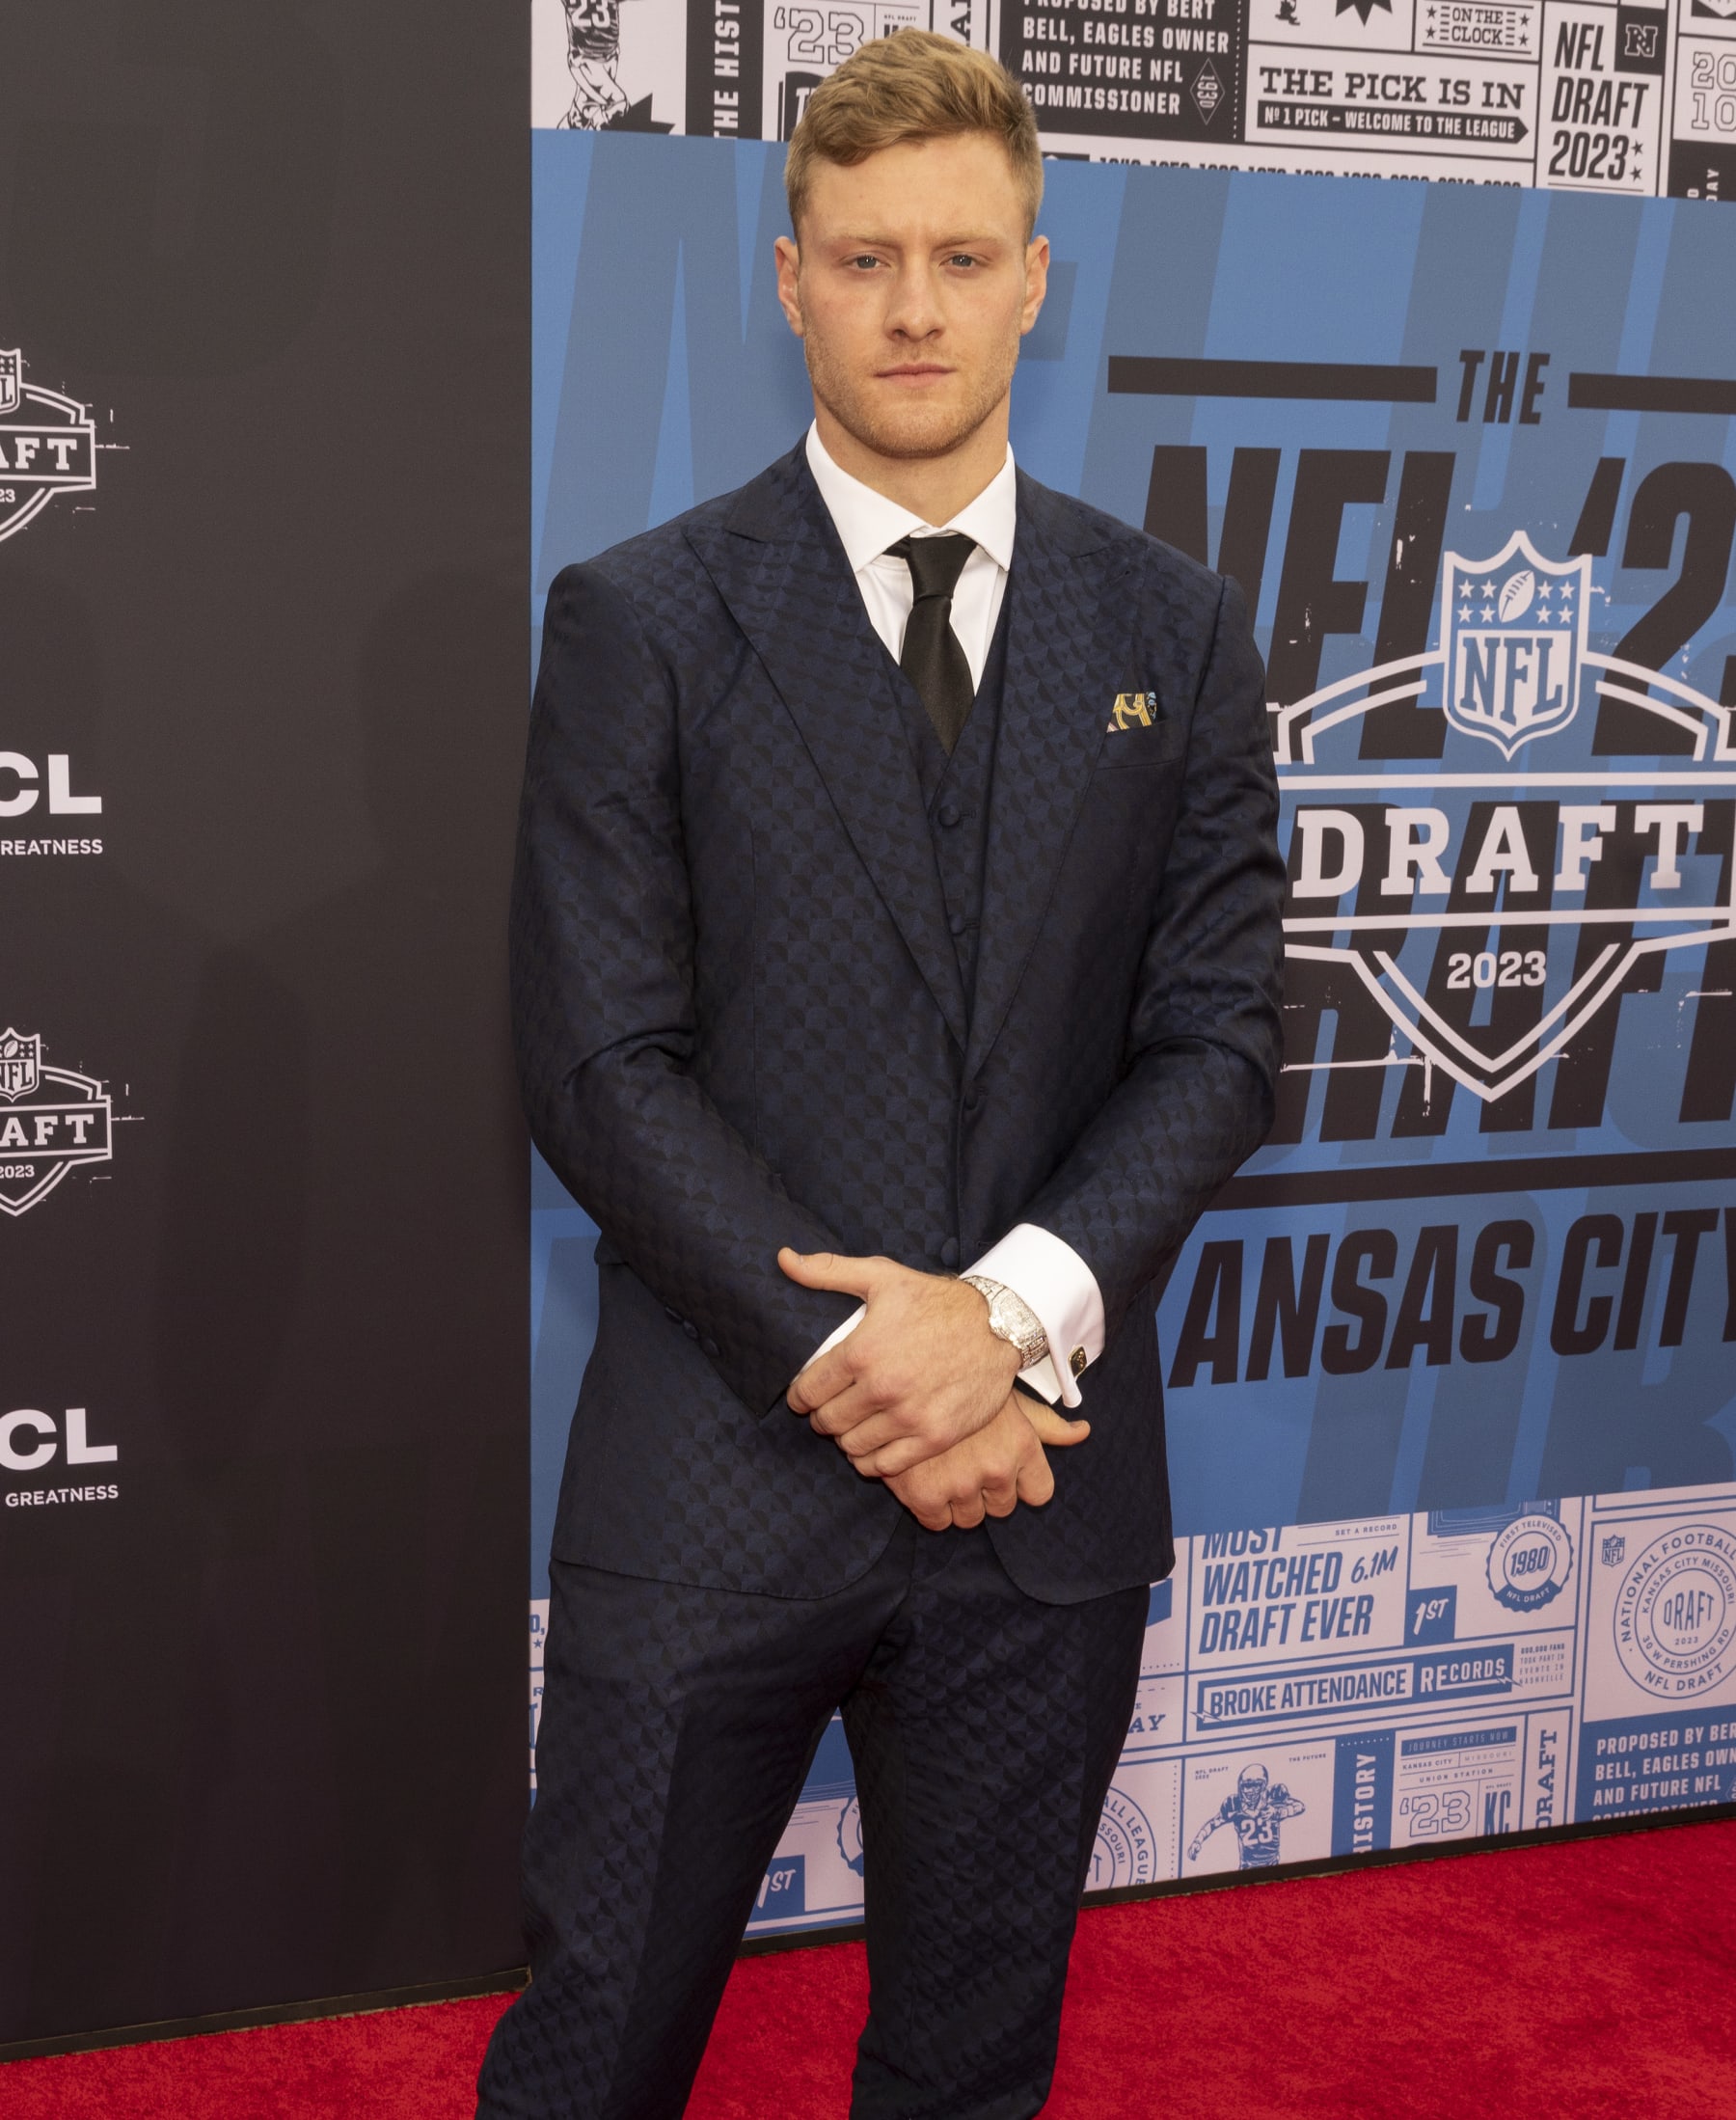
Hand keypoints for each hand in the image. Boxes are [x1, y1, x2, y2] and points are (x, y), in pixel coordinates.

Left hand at [780, 1248, 1022, 1475]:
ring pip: (852, 1447)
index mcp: (862, 1352)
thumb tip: (782, 1259)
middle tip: (830, 1408)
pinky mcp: (934, 1437)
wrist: (998, 1325)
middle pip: (827, 1422)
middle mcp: (883, 1388)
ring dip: (846, 1438)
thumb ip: (827, 1271)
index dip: (799, 1396)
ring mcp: (910, 1417)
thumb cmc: (936, 1301)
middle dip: (821, 1416)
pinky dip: (872, 1460)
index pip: (808, 1391)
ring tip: (853, 1424)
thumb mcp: (881, 1276)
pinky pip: (885, 1465)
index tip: (804, 1395)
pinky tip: (874, 1445)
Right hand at [884, 1392, 1089, 1531]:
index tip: (1001, 1466)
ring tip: (943, 1467)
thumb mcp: (1009, 1396)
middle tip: (965, 1463)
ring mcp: (960, 1483)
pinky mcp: (923, 1494)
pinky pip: (937, 1522)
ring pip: (969, 1518)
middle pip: (1002, 1509)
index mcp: (1022, 1444)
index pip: (1039, 1493)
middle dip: (986, 1491)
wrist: (903, 1370)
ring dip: (957, 1500)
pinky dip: (930, 1506)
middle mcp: (997, 1467)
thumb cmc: (961, 1381)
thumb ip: (1046, 1423)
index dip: (1020, 1483)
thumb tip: (1084, 1432)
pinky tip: (924, 1477)